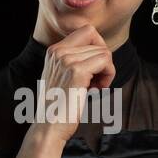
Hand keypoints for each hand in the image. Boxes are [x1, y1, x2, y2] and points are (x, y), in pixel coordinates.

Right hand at [35, 23, 115, 144]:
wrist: (49, 127)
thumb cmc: (59, 106)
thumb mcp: (63, 76)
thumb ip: (75, 60)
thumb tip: (102, 51)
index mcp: (54, 50)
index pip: (87, 30)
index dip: (98, 46)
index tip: (95, 67)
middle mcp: (58, 51)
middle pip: (97, 41)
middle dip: (103, 61)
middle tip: (96, 81)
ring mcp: (67, 60)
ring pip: (104, 52)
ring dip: (106, 71)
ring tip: (95, 87)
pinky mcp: (77, 71)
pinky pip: (106, 61)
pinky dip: (109, 76)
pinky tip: (97, 90)